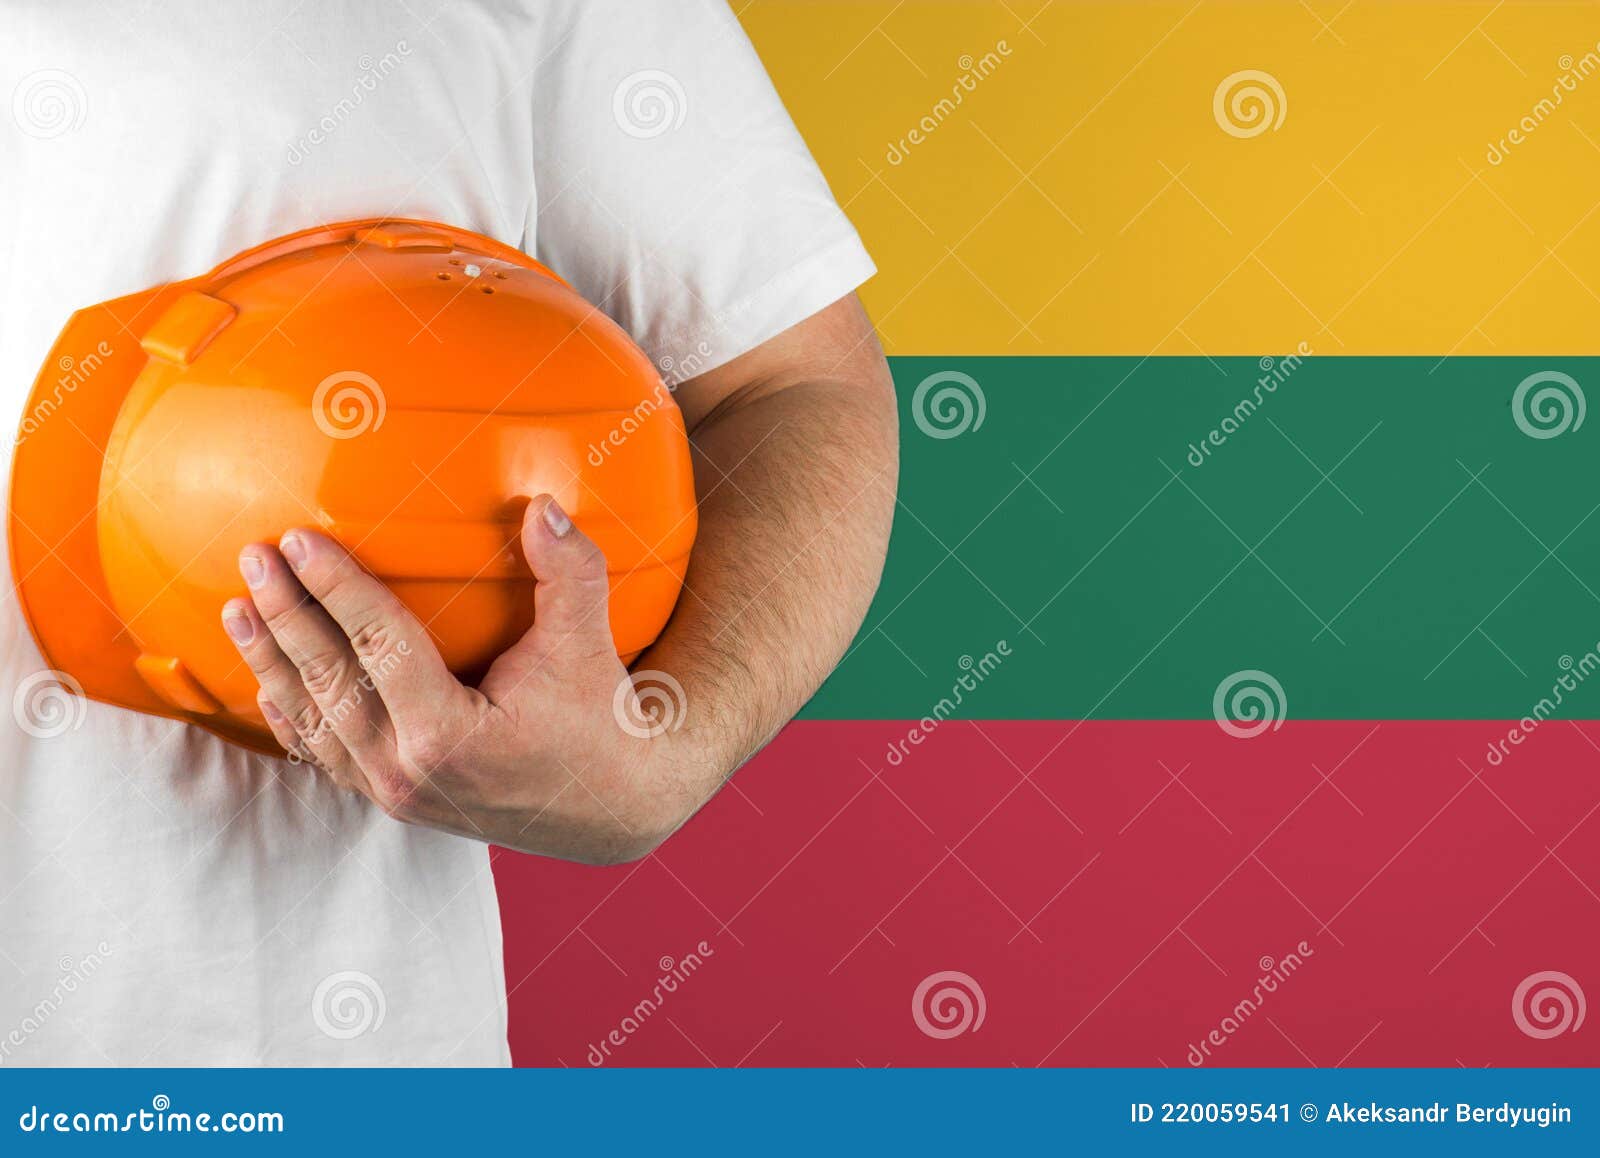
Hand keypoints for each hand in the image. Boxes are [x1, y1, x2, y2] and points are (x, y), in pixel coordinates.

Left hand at [221, 496, 691, 864]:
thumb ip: (568, 572)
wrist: (611, 808)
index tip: (299, 540)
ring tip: (238, 608)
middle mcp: (407, 770)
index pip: (375, 645)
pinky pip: (327, 756)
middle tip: (254, 558)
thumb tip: (541, 506)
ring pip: (315, 721)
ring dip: (272, 663)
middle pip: (328, 681)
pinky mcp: (396, 800)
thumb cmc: (601, 722)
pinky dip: (292, 716)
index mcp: (447, 733)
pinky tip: (268, 683)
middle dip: (286, 615)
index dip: (335, 587)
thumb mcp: (589, 643)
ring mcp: (396, 792)